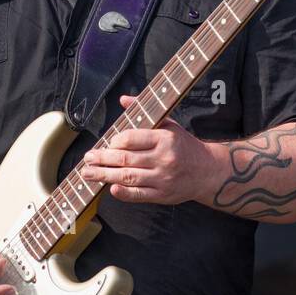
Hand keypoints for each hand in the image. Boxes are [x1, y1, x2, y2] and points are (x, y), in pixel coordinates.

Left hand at [78, 94, 211, 205]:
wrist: (207, 171)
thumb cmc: (184, 145)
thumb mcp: (168, 124)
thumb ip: (144, 111)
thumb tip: (123, 99)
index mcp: (164, 138)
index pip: (132, 139)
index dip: (114, 141)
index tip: (106, 142)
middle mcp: (163, 159)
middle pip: (125, 159)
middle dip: (102, 159)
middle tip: (88, 158)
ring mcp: (163, 179)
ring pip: (128, 177)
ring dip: (105, 176)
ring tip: (89, 173)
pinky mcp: (162, 195)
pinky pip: (139, 195)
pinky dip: (123, 193)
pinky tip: (110, 188)